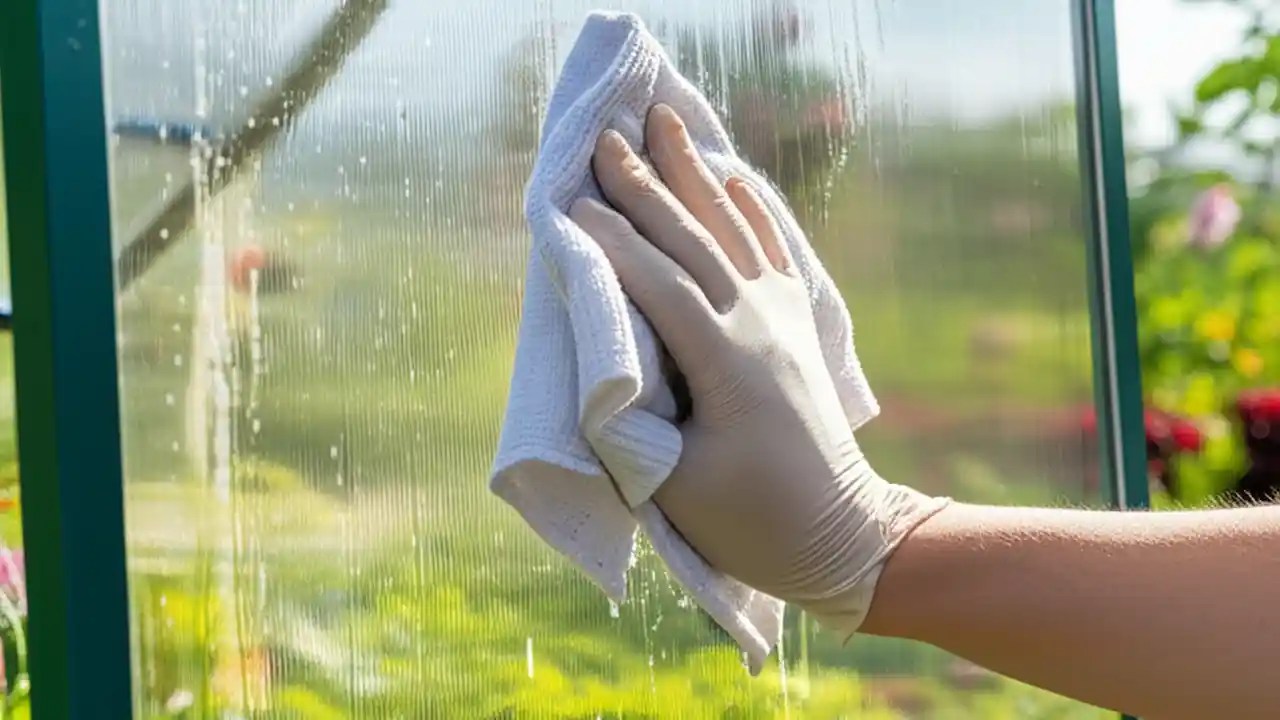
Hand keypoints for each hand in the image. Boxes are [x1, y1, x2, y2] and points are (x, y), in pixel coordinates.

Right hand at [570, 104, 947, 634]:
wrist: (841, 533)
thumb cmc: (751, 520)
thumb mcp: (676, 486)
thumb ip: (633, 423)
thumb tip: (600, 364)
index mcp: (726, 362)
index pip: (659, 285)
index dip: (614, 242)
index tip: (572, 202)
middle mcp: (758, 323)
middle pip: (693, 239)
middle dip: (646, 185)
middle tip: (607, 136)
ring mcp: (783, 318)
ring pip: (731, 229)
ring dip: (693, 174)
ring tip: (667, 122)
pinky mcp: (796, 323)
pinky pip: (770, 248)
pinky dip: (749, 207)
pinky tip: (732, 176)